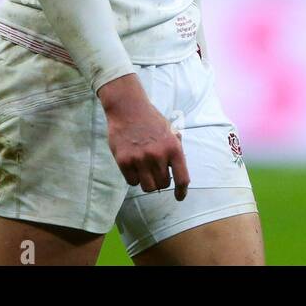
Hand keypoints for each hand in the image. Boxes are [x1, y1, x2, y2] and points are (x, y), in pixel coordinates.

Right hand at [97, 73, 189, 199]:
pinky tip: (134, 167)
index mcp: (173, 148)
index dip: (182, 191)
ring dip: (148, 182)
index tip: (179, 197)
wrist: (128, 109)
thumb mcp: (171, 132)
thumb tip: (178, 171)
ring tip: (145, 171)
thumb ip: (176, 150)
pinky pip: (132, 182)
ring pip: (147, 187)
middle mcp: (158, 155)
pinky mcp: (124, 161)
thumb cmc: (152, 120)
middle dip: (161, 182)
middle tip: (157, 172)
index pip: (182, 178)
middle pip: (163, 185)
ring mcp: (140, 159)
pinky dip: (134, 178)